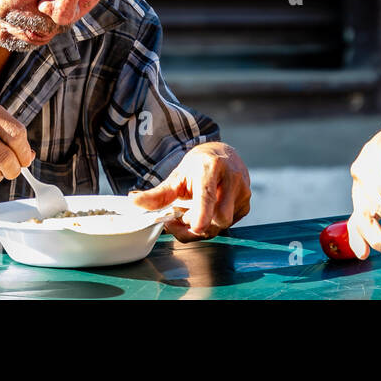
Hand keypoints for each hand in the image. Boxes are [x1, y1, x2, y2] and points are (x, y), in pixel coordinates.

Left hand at [128, 142, 250, 241]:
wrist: (222, 155)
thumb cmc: (197, 166)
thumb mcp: (176, 176)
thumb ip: (157, 194)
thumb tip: (134, 202)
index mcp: (210, 167)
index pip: (208, 194)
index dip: (202, 213)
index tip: (196, 226)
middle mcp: (231, 177)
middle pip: (218, 217)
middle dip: (199, 224)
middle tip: (183, 215)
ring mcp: (243, 191)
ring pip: (224, 224)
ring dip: (206, 225)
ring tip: (196, 211)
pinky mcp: (247, 202)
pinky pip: (230, 224)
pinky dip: (216, 224)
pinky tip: (210, 211)